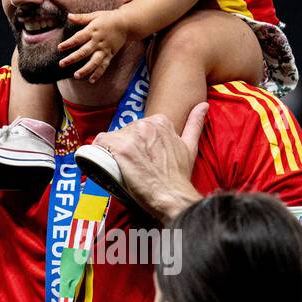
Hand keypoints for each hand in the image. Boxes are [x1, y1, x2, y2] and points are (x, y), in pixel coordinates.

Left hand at [57, 9, 131, 81]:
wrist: (127, 23)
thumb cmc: (108, 18)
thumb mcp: (95, 15)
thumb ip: (81, 18)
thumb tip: (68, 16)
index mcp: (92, 30)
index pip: (78, 38)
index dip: (69, 43)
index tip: (60, 48)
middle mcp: (98, 41)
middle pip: (84, 51)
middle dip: (72, 58)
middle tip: (62, 64)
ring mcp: (105, 49)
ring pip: (94, 61)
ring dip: (86, 69)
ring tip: (76, 76)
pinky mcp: (110, 54)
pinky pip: (104, 65)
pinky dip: (98, 73)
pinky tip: (91, 80)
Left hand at [91, 103, 207, 221]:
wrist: (172, 196)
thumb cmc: (179, 175)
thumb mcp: (190, 146)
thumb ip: (195, 123)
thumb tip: (203, 105)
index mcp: (160, 121)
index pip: (137, 128)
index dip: (135, 144)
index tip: (139, 158)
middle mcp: (145, 125)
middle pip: (123, 132)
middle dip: (124, 147)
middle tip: (131, 166)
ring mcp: (132, 136)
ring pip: (111, 138)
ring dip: (111, 152)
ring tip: (120, 168)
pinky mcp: (120, 149)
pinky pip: (99, 143)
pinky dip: (97, 152)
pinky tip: (103, 162)